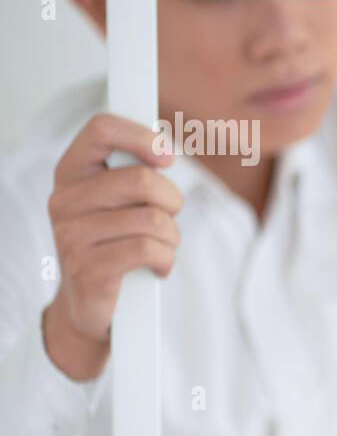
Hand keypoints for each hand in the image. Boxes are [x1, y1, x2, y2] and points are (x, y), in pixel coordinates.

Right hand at [43, 114, 182, 380]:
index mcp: (71, 173)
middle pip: (143, 180)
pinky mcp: (88, 269)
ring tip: (160, 247)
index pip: (101, 129)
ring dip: (171, 237)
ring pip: (153, 219)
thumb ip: (134, 173)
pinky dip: (166, 260)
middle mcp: (64, 200)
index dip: (141, 136)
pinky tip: (158, 267)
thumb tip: (163, 152)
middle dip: (172, 201)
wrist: (90, 305)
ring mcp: (71, 235)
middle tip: (168, 218)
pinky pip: (149, 250)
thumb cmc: (114, 244)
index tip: (167, 157)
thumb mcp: (119, 203)